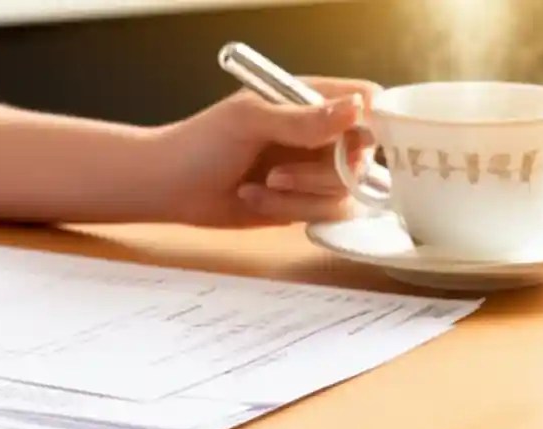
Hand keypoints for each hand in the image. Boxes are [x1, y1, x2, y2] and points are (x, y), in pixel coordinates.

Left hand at [151, 77, 380, 227]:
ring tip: (259, 185)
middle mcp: (320, 134)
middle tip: (278, 172)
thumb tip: (356, 109)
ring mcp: (313, 171)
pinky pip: (323, 214)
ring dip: (301, 195)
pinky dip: (289, 209)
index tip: (355, 144)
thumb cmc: (201, 143)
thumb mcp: (250, 120)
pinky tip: (252, 198)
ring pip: (345, 192)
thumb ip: (303, 118)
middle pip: (363, 156)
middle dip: (323, 173)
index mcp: (311, 99)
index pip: (367, 102)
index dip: (373, 123)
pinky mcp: (303, 203)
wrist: (169, 186)